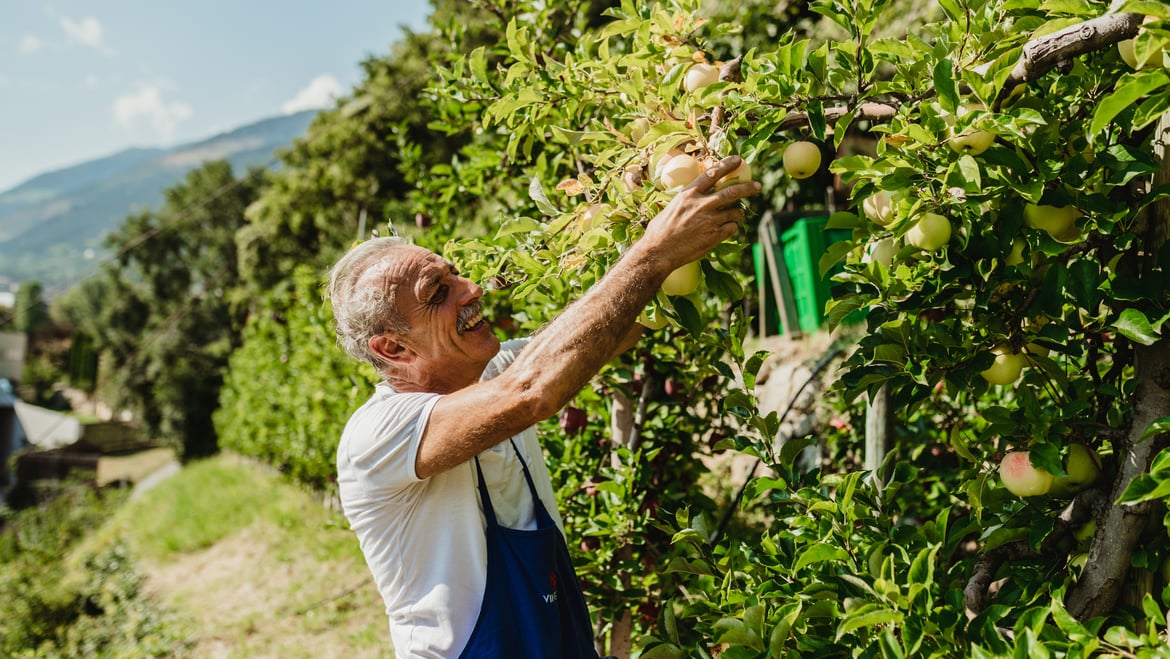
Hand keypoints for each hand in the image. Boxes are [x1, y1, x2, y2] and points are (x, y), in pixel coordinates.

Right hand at [641, 156, 761, 268]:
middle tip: (757, 186)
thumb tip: (697, 194)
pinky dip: (732, 227)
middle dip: (748, 188)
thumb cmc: (660, 231)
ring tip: (737, 214)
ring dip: (738, 212)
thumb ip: (688, 199)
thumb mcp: (672, 207)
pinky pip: (732, 228)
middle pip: (732, 192)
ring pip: (735, 211)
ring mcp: (709, 221)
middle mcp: (701, 204)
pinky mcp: (714, 236)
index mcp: (688, 194)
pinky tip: (725, 230)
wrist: (658, 252)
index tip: (738, 160)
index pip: (712, 174)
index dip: (727, 165)